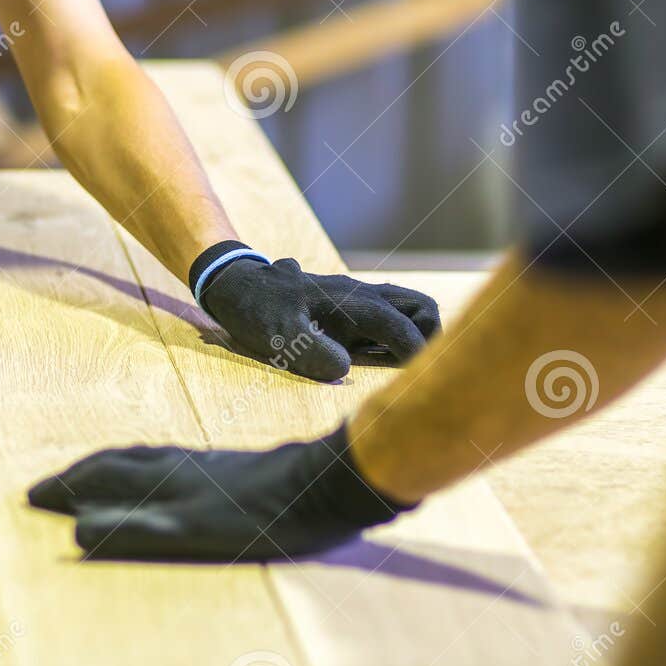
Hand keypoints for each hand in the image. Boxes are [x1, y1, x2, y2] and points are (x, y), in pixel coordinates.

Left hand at [28, 425, 414, 560]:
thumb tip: (238, 486)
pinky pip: (143, 528)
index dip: (100, 465)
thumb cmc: (309, 478)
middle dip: (73, 478)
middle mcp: (184, 472)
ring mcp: (187, 498)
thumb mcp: (267, 471)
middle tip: (33, 491)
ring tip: (38, 500)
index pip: (138, 455)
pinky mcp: (196, 526)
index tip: (70, 474)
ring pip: (117, 489)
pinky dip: (109, 529)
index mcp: (202, 462)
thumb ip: (239, 478)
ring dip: (74, 493)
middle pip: (115, 467)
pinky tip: (80, 536)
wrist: (330, 479)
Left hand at [203, 258, 440, 380]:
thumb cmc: (257, 310)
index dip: (417, 353)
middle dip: (429, 336)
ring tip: (398, 365)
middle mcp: (362, 296)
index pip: (401, 326)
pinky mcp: (351, 307)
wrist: (237, 284)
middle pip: (420, 306)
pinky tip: (376, 357)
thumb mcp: (278, 337)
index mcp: (350, 302)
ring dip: (415, 334)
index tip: (421, 381)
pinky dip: (398, 334)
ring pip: (408, 308)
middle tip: (413, 369)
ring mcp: (358, 299)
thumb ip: (312, 353)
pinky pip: (390, 315)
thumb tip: (344, 369)